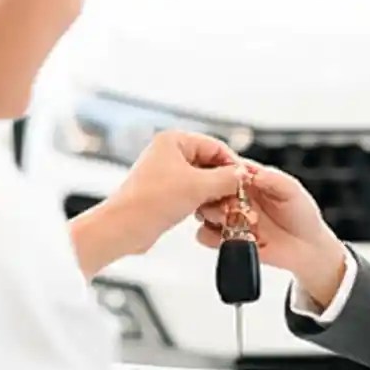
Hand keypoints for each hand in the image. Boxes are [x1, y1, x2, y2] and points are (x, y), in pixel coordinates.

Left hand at [111, 130, 244, 252]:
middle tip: (237, 196)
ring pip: (203, 180)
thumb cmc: (150, 202)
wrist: (124, 228)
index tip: (245, 179)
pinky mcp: (165, 192)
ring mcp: (166, 173)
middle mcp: (169, 153)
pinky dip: (203, 202)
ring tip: (222, 207)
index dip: (232, 164)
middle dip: (224, 182)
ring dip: (215, 194)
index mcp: (173, 140)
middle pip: (210, 163)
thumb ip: (226, 178)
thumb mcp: (199, 186)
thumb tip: (242, 175)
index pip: (216, 146)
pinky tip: (208, 213)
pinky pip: (193, 192)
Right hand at [195, 164, 346, 305]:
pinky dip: (212, 236)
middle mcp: (235, 197)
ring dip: (212, 214)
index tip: (221, 176)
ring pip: (203, 211)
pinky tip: (231, 236)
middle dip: (212, 193)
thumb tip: (249, 173)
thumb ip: (272, 179)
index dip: (218, 169)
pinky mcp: (226, 239)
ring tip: (231, 219)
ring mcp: (229, 218)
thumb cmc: (302, 214)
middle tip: (227, 201)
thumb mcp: (292, 190)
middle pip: (208, 189)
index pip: (224, 168)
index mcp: (249, 180)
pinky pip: (205, 236)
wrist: (307, 248)